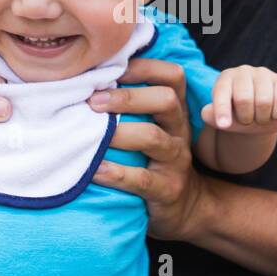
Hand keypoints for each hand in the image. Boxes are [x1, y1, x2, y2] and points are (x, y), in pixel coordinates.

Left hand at [87, 57, 210, 242]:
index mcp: (176, 112)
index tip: (110, 68)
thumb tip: (90, 79)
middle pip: (166, 100)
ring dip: (118, 132)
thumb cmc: (156, 160)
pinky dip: (114, 172)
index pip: (172, 76)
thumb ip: (135, 106)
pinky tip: (93, 169)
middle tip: (93, 101)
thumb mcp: (155, 128)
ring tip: (90, 133)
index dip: (144, 66)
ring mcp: (176, 161)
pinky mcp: (167, 189)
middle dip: (128, 97)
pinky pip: (140, 179)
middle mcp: (179, 131)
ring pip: (152, 137)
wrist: (187, 208)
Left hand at [201, 65, 276, 134]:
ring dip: (261, 118)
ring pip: (264, 102)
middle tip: (246, 121)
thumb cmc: (236, 116)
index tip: (223, 125)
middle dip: (245, 118)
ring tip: (259, 117)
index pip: (222, 93)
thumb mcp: (222, 118)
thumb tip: (208, 113)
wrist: (259, 116)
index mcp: (225, 78)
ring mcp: (264, 74)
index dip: (222, 110)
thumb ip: (212, 116)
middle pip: (244, 100)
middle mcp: (243, 71)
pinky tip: (273, 113)